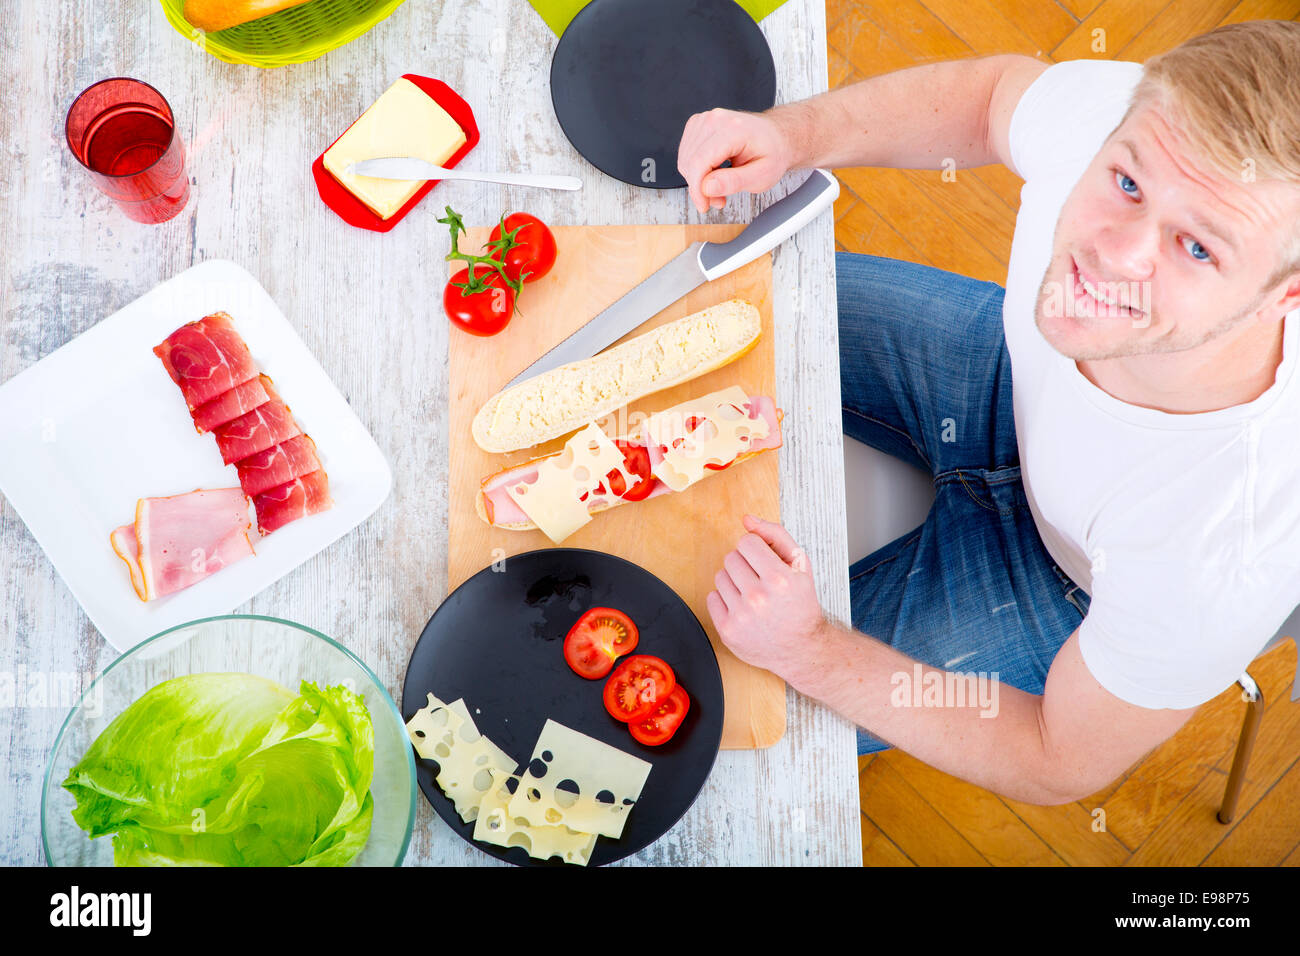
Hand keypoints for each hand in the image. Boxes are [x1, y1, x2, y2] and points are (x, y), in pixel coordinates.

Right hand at [676, 108, 794, 213]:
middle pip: (690, 162)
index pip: (699, 162)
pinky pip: (687, 153)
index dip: (696, 189)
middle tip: (719, 199)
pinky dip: (696, 169)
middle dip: (700, 188)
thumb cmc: (771, 153)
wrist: (775, 137)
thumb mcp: (762, 175)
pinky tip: (713, 173)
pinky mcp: (699, 124)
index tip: (703, 205)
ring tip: (719, 186)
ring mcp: (705, 119)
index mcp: (733, 129)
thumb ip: (734, 182)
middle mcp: (716, 120)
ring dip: (698, 180)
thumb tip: (707, 187)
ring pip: (686, 159)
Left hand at [706, 514, 827, 680]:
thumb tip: (747, 519)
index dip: (757, 550)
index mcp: (779, 578)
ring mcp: (741, 615)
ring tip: (753, 596)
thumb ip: (775, 535)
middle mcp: (758, 597)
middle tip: (761, 581)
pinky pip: (712, 597)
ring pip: (720, 576)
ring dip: (735, 582)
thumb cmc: (801, 603)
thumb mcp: (800, 565)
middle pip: (731, 557)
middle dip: (745, 565)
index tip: (766, 563)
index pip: (746, 541)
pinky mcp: (728, 630)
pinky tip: (743, 609)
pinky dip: (725, 600)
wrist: (802, 648)